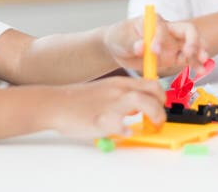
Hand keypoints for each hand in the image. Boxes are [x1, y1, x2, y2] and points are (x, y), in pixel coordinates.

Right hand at [49, 77, 165, 137]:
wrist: (56, 103)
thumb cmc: (79, 100)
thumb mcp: (105, 90)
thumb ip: (123, 97)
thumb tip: (139, 110)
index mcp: (120, 83)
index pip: (151, 83)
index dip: (162, 96)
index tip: (161, 106)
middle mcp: (118, 91)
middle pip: (152, 90)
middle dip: (162, 105)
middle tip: (159, 119)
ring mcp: (111, 104)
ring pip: (142, 101)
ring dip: (154, 113)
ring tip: (153, 125)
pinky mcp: (101, 119)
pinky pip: (120, 124)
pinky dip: (127, 130)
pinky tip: (125, 133)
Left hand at [103, 16, 208, 74]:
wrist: (119, 48)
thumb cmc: (120, 37)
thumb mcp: (122, 38)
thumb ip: (131, 42)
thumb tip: (141, 47)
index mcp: (154, 21)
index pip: (164, 27)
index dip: (160, 38)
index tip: (154, 50)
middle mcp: (167, 31)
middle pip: (187, 30)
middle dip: (192, 40)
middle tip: (189, 53)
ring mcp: (172, 44)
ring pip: (192, 44)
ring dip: (199, 53)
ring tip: (203, 63)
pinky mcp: (173, 57)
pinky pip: (188, 60)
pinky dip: (195, 65)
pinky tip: (201, 71)